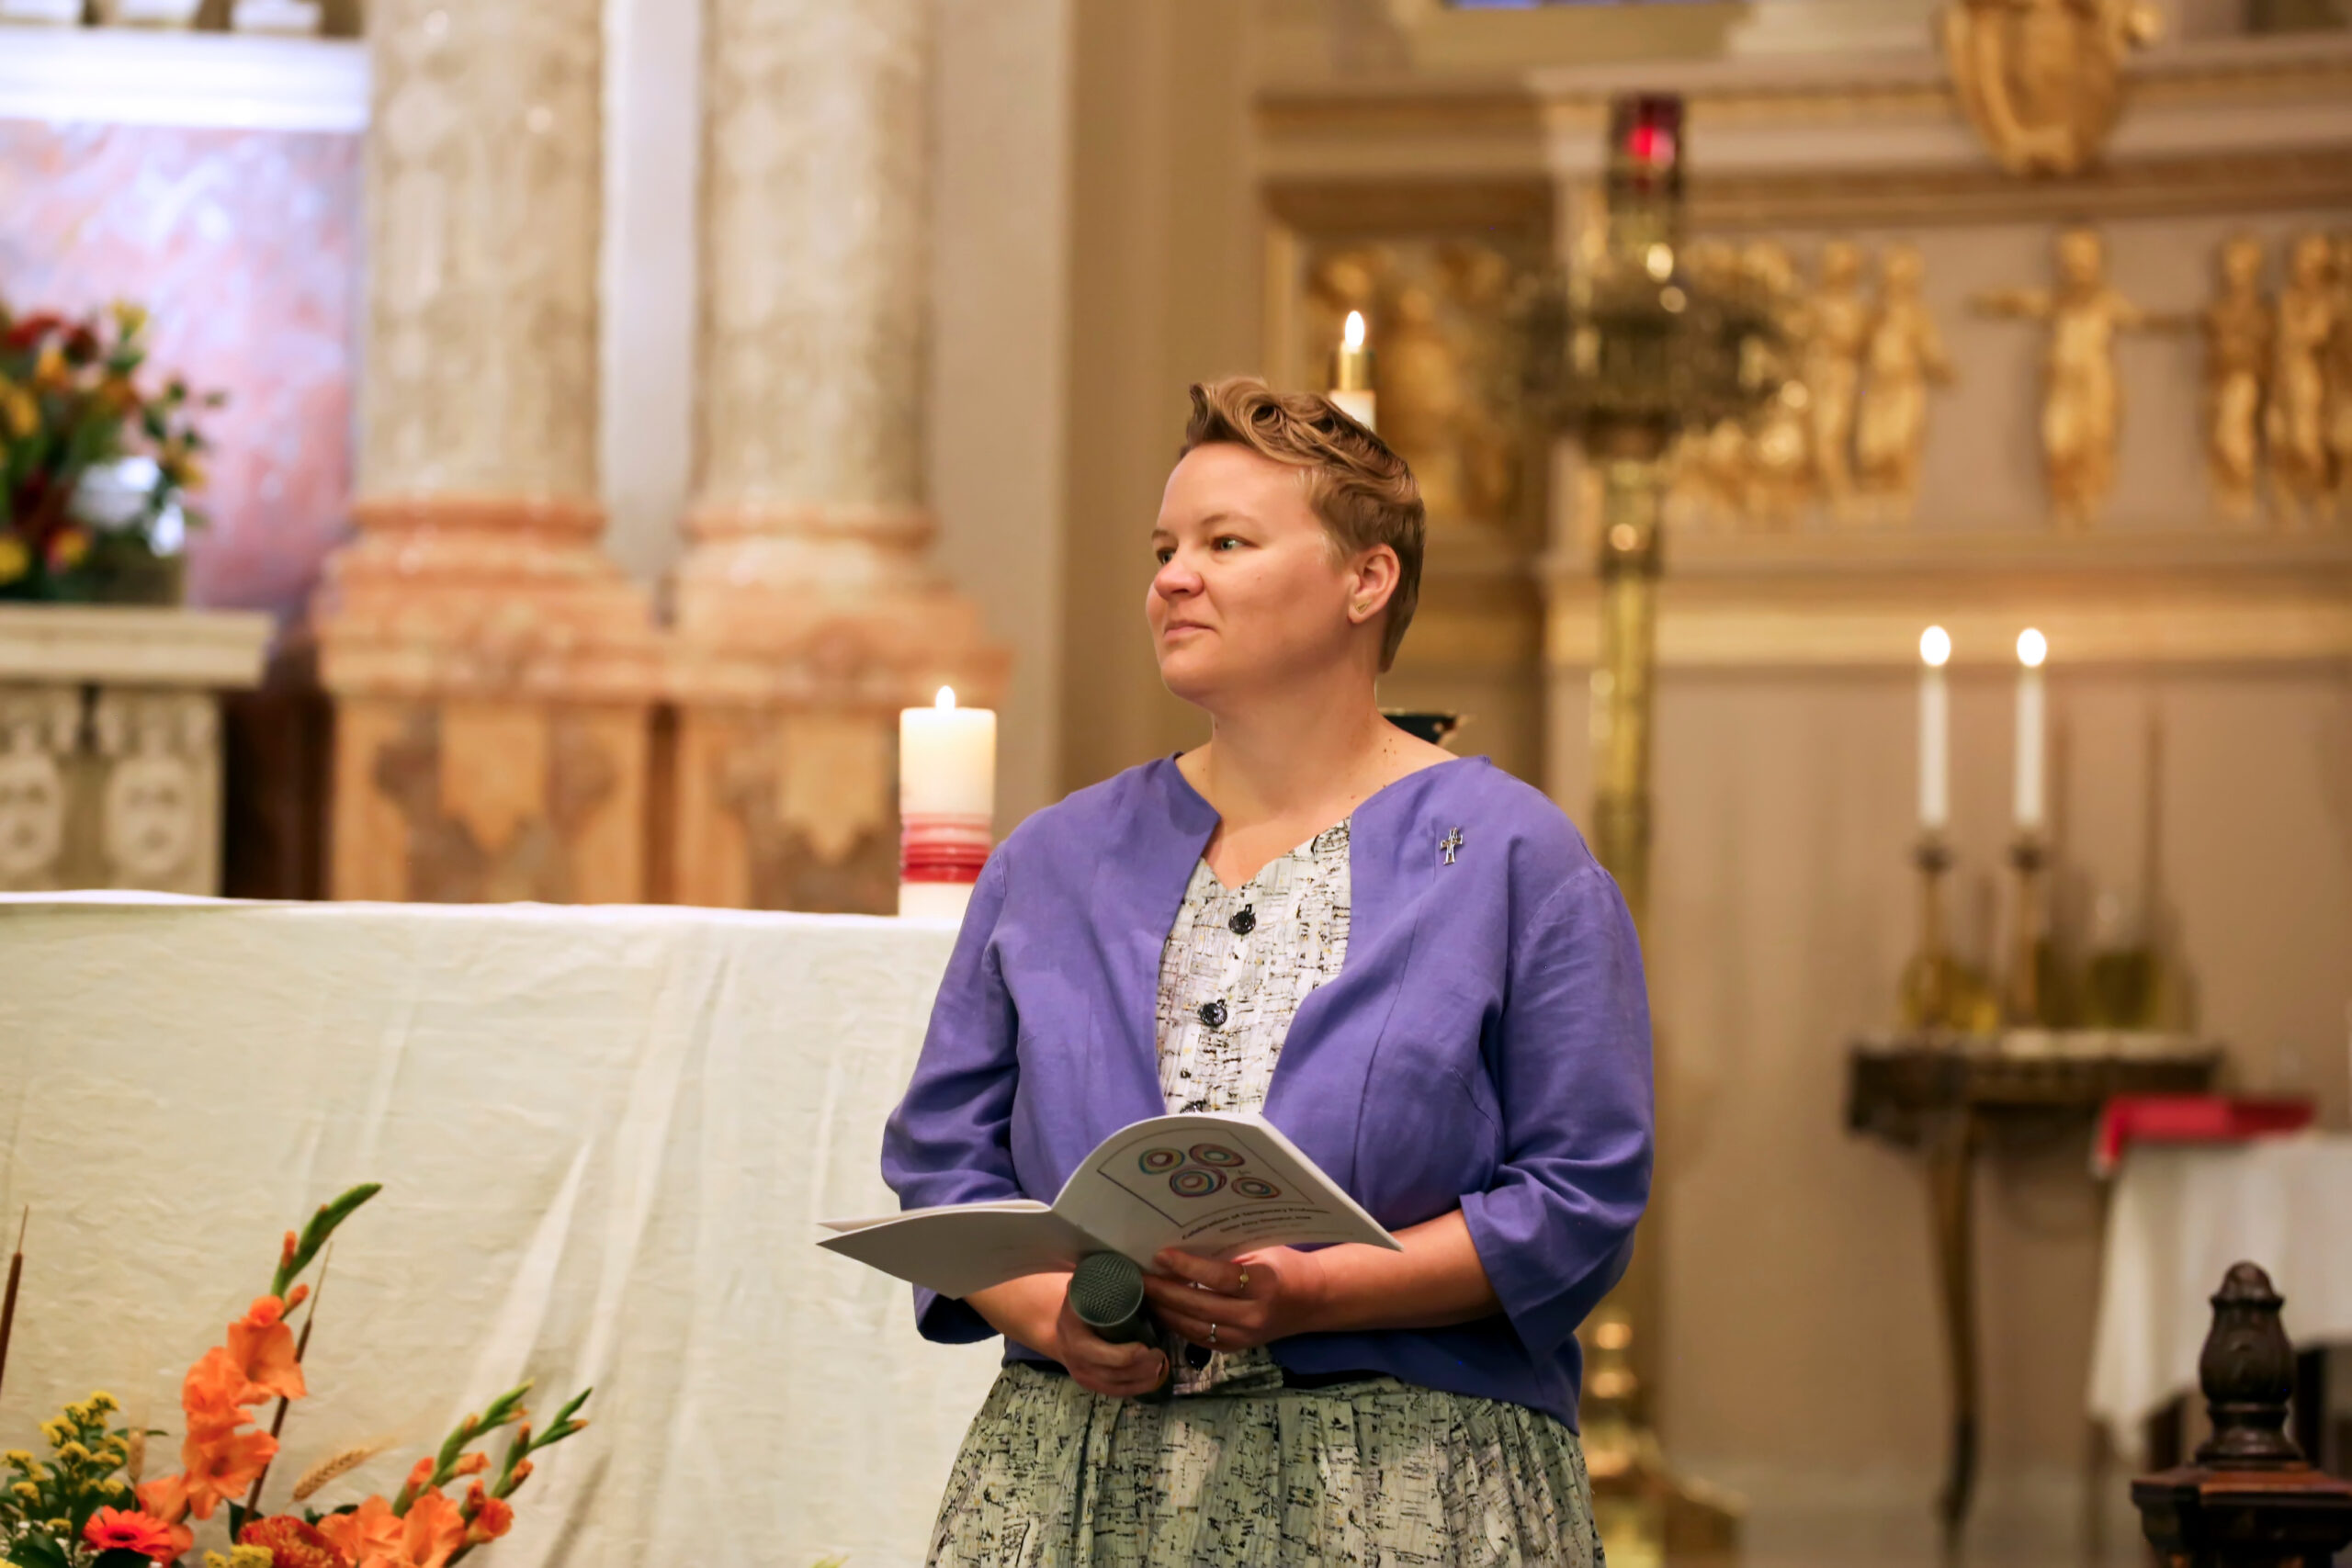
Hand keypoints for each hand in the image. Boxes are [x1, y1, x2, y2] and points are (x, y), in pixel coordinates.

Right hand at [1053, 1284, 1170, 1399]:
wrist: (1057, 1329)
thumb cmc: (1078, 1305)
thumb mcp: (1081, 1290)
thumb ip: (1098, 1281)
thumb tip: (1124, 1268)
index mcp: (1074, 1337)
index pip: (1101, 1354)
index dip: (1126, 1354)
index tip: (1145, 1345)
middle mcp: (1077, 1361)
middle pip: (1114, 1373)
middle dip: (1141, 1367)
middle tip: (1160, 1353)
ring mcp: (1085, 1377)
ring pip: (1119, 1386)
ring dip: (1144, 1378)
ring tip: (1161, 1363)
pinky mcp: (1094, 1387)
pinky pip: (1119, 1393)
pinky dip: (1139, 1387)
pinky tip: (1155, 1377)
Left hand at [1142, 1247, 1329, 1352]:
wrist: (1314, 1300)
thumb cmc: (1286, 1266)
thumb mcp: (1261, 1252)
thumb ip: (1227, 1255)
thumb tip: (1183, 1246)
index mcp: (1264, 1285)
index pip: (1220, 1278)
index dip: (1188, 1267)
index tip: (1161, 1255)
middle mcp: (1253, 1315)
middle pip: (1199, 1305)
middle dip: (1164, 1291)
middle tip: (1138, 1275)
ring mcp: (1244, 1337)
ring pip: (1194, 1327)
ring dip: (1165, 1310)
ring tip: (1143, 1293)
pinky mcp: (1236, 1349)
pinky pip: (1199, 1339)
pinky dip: (1177, 1325)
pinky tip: (1161, 1310)